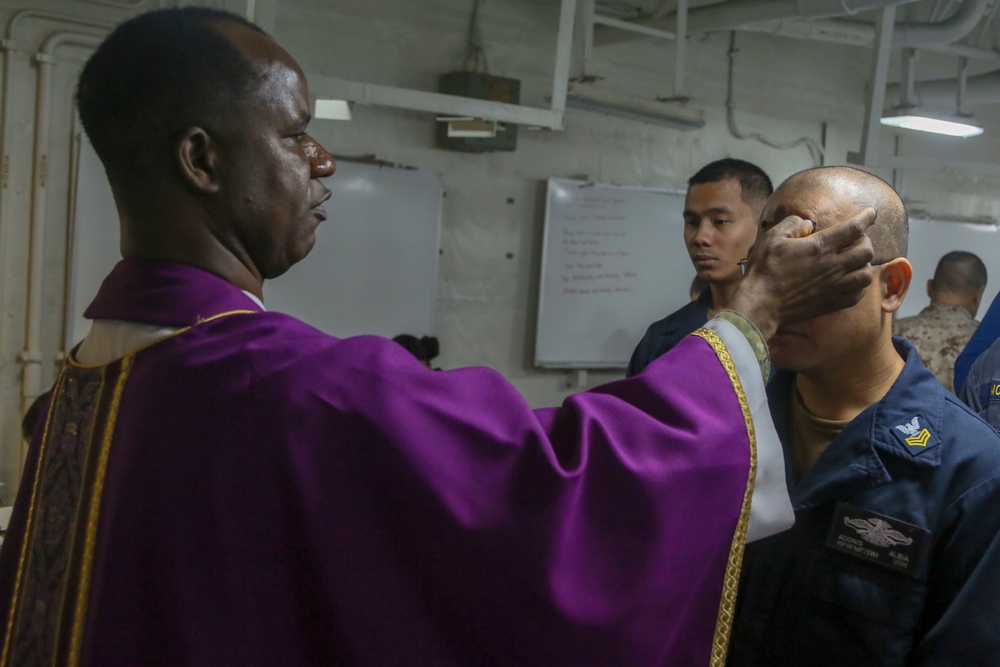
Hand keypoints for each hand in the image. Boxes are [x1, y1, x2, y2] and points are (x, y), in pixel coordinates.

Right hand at [729, 208, 876, 339]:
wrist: (761, 304)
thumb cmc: (764, 269)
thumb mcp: (772, 238)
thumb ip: (792, 224)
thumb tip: (807, 224)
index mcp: (819, 247)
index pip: (853, 229)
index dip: (866, 217)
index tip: (870, 213)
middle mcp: (832, 266)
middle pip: (866, 251)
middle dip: (865, 241)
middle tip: (856, 239)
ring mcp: (834, 287)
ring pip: (866, 274)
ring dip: (864, 265)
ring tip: (855, 261)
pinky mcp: (831, 303)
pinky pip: (857, 295)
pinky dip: (859, 286)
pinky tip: (850, 281)